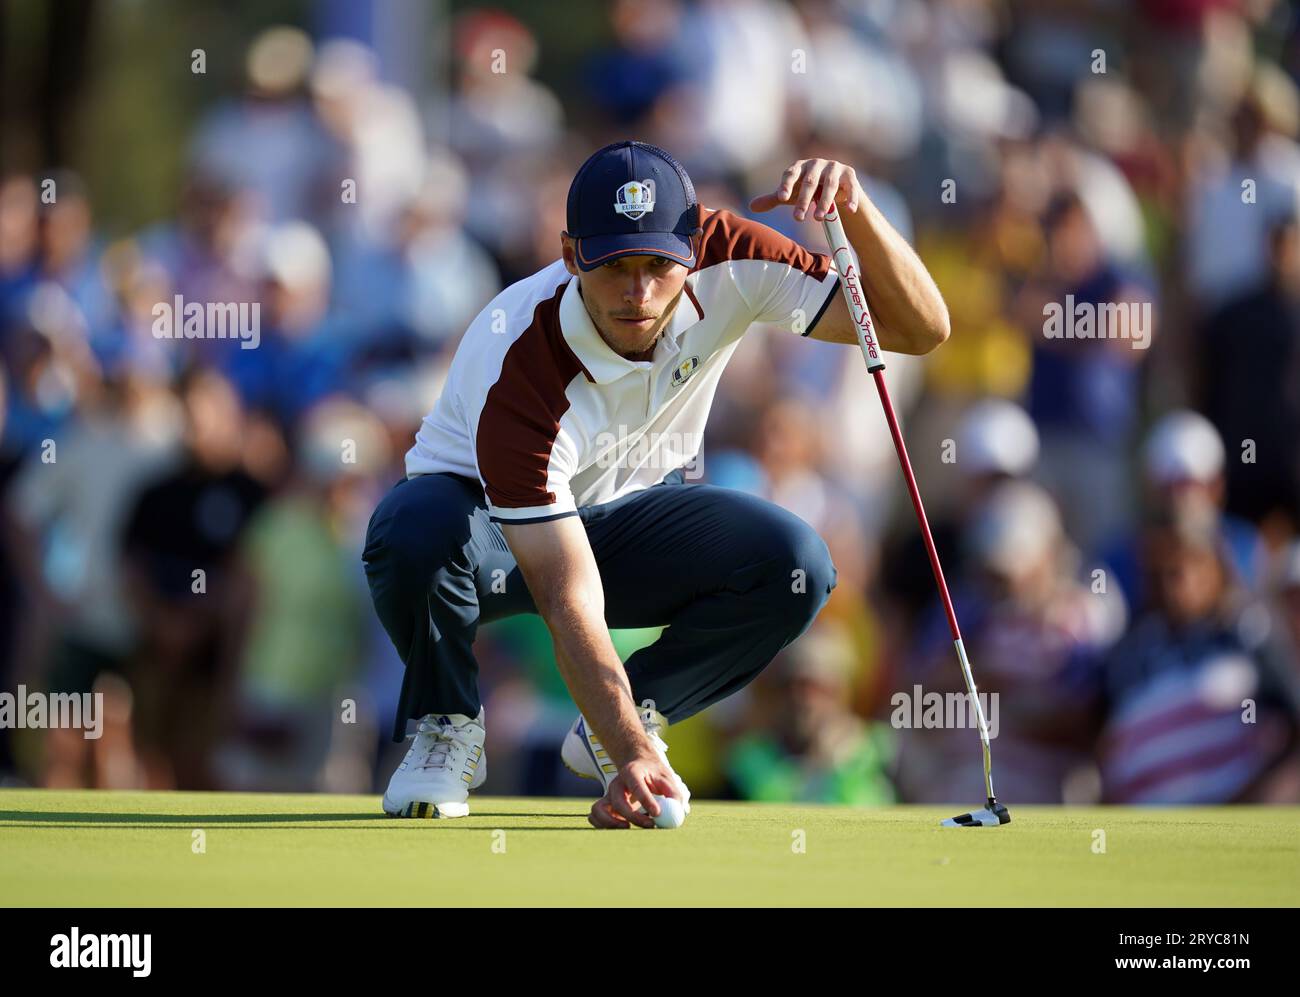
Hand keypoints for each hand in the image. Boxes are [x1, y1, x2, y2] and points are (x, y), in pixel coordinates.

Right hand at [587, 755, 681, 828]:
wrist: (637, 765)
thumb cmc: (653, 773)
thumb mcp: (666, 778)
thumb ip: (674, 793)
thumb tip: (679, 811)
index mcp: (632, 771)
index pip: (636, 786)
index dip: (646, 800)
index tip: (657, 813)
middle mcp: (616, 783)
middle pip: (618, 802)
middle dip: (633, 817)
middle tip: (650, 825)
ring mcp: (608, 795)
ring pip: (599, 810)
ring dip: (611, 823)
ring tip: (628, 828)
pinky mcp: (605, 805)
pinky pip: (595, 816)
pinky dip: (603, 824)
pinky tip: (620, 826)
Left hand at [749, 158, 864, 222]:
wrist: (836, 188)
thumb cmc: (808, 190)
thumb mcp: (791, 194)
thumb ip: (774, 199)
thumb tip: (751, 207)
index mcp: (800, 166)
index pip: (791, 174)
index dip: (786, 185)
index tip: (780, 199)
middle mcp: (817, 164)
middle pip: (810, 182)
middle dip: (803, 200)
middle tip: (798, 219)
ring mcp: (834, 168)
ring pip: (830, 185)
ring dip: (824, 202)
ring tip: (817, 218)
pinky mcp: (850, 175)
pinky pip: (851, 187)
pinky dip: (851, 198)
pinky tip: (849, 211)